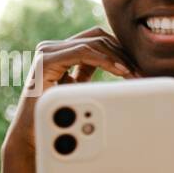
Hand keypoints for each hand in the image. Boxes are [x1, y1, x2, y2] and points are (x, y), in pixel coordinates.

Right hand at [1, 26, 138, 172]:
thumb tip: (118, 64)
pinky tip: (119, 71)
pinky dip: (104, 60)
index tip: (137, 68)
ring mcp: (47, 52)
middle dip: (122, 52)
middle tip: (140, 71)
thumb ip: (88, 71)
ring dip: (117, 57)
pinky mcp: (46, 61)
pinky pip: (82, 52)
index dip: (120, 50)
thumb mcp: (77, 88)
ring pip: (93, 41)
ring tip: (132, 73)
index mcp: (60, 52)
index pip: (96, 39)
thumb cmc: (56, 117)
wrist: (33, 136)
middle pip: (97, 36)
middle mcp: (52, 48)